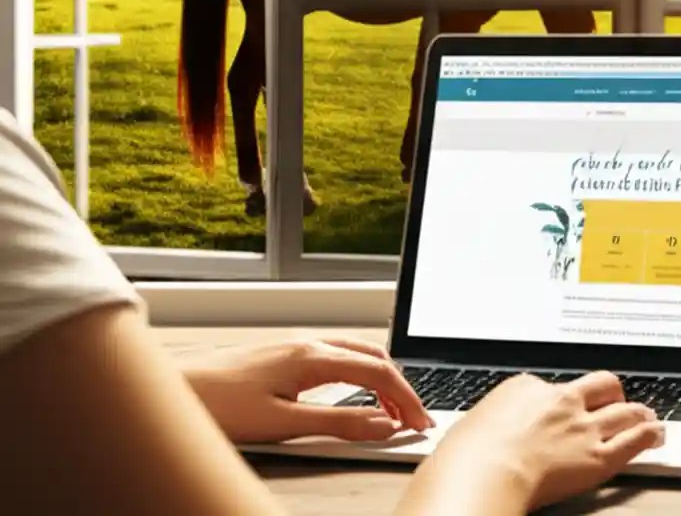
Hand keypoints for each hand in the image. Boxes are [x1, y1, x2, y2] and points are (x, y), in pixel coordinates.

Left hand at [184, 337, 430, 443]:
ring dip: (380, 379)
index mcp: (312, 356)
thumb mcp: (283, 423)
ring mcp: (294, 347)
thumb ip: (337, 424)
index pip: (378, 372)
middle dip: (399, 387)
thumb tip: (382, 425)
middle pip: (373, 357)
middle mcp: (307, 344)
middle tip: (412, 418)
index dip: (405, 399)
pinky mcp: (282, 356)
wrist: (172, 391)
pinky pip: (337, 358)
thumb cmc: (217, 404)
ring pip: (355, 354)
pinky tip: (353, 395)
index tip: (419, 422)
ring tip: (389, 410)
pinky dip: (358, 375)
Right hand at [409, 371, 664, 512]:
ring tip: (646, 416)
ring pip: (623, 410)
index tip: (560, 410)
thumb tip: (490, 430)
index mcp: (526, 388)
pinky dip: (649, 435)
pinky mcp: (597, 456)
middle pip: (599, 385)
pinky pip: (634, 439)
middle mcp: (560, 401)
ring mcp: (582, 427)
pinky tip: (655, 434)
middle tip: (613, 401)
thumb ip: (495, 422)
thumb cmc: (468, 455)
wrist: (482, 471)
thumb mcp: (474, 422)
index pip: (553, 387)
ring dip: (637, 412)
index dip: (560, 400)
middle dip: (609, 393)